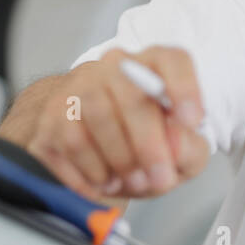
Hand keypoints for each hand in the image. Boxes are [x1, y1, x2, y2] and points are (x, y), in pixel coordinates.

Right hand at [25, 46, 208, 199]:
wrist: (90, 141)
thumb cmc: (146, 141)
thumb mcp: (183, 150)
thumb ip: (190, 148)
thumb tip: (176, 146)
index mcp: (155, 66)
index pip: (172, 61)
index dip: (184, 88)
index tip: (191, 120)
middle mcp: (116, 67)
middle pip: (132, 97)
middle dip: (148, 145)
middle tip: (159, 179)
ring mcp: (79, 87)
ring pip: (98, 117)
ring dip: (119, 160)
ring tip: (133, 183)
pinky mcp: (53, 114)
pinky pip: (70, 142)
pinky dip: (91, 171)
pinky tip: (106, 182)